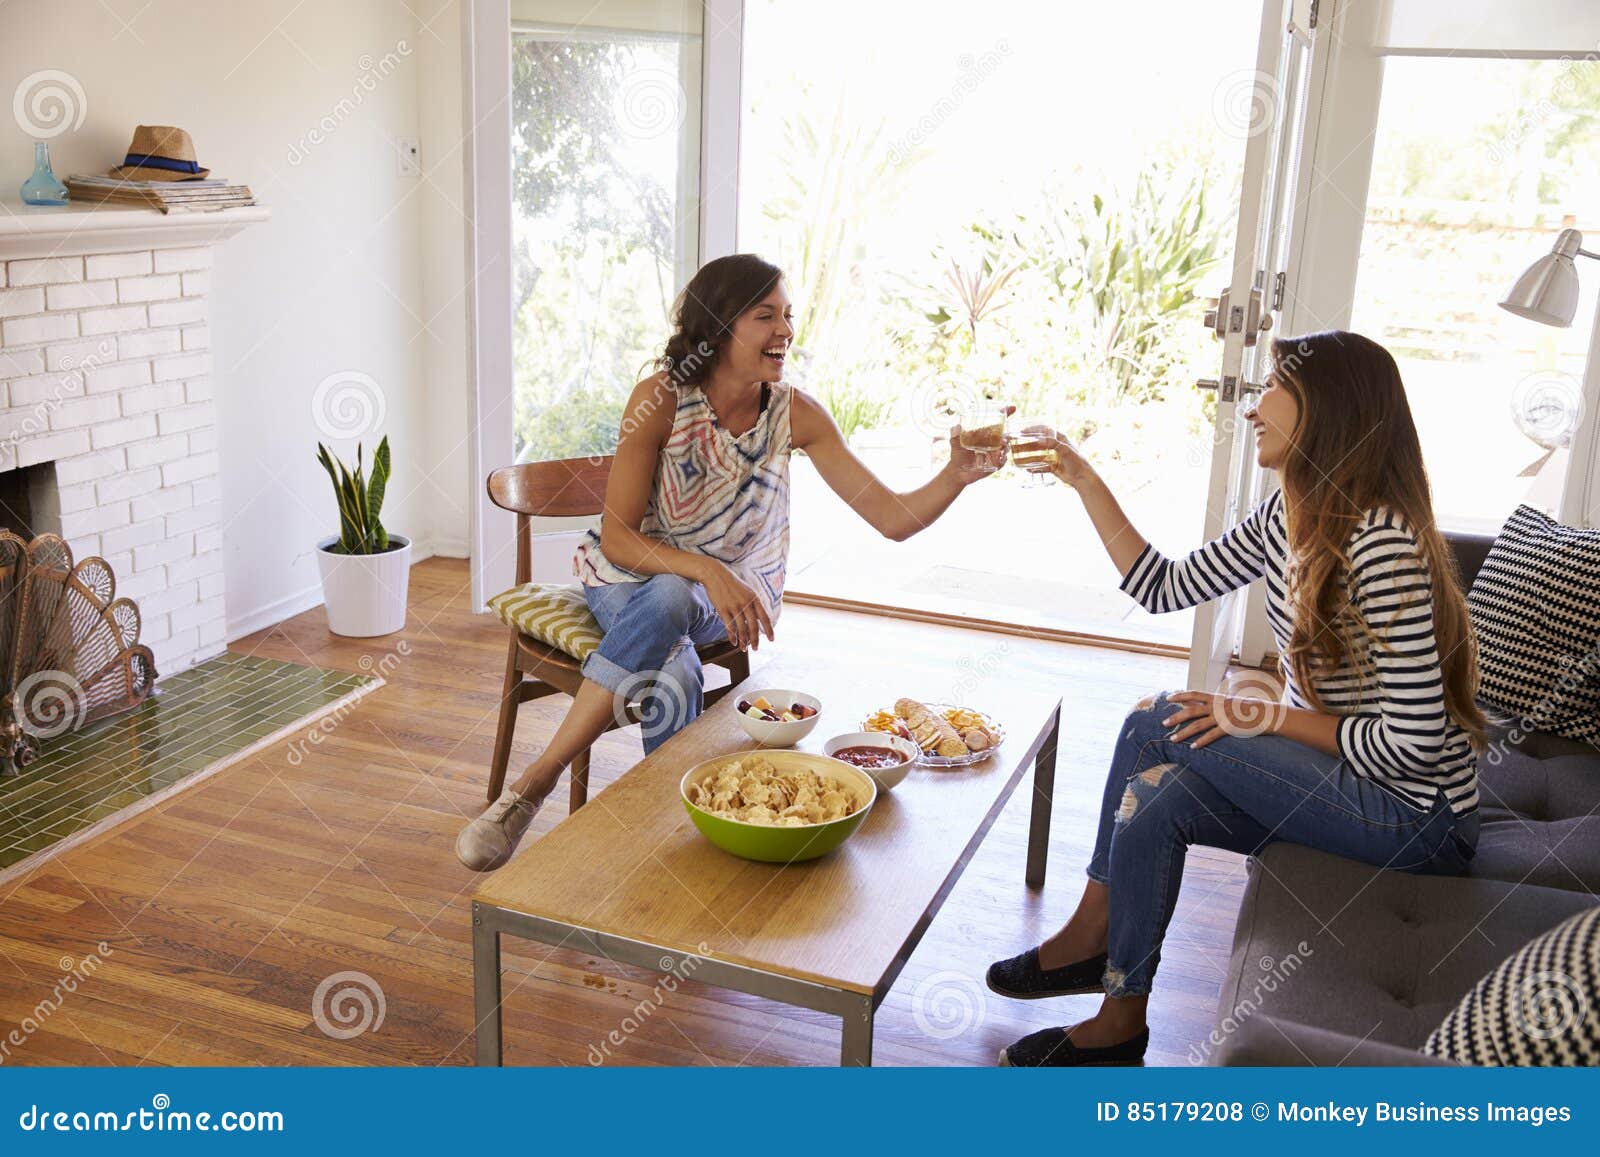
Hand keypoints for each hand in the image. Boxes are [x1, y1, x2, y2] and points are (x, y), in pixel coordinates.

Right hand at [699, 562, 773, 650]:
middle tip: (755, 648)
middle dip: (755, 640)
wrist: (715, 575)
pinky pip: (729, 627)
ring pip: (741, 629)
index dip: (769, 630)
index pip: (765, 617)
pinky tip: (733, 642)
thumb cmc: (732, 584)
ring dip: (743, 641)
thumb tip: (759, 619)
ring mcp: (734, 607)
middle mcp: (746, 603)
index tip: (771, 640)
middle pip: (753, 626)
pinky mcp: (723, 609)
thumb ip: (754, 604)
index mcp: (754, 599)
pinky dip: (732, 636)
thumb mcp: (748, 591)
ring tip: (744, 648)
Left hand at [946, 408, 1013, 484]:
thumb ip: (954, 434)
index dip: (1006, 414)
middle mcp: (993, 442)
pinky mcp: (995, 464)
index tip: (1012, 408)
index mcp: (985, 433)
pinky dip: (1002, 460)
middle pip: (1005, 435)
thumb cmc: (957, 454)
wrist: (958, 471)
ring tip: (1000, 448)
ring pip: (1006, 447)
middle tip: (1003, 439)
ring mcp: (995, 453)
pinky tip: (998, 459)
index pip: (998, 422)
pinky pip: (1002, 461)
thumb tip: (957, 426)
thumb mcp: (954, 442)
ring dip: (1005, 447)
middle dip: (1007, 435)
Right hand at [1016, 424, 1093, 486]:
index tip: (1023, 431)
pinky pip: (1041, 467)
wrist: (1082, 477)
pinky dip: (1034, 468)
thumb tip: (1038, 440)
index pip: (1044, 430)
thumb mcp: (1065, 450)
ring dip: (1029, 455)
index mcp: (1060, 439)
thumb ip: (1052, 443)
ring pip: (1038, 455)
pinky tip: (1027, 469)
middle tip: (1017, 444)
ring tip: (1018, 456)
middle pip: (1039, 443)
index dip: (1033, 429)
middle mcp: (1055, 447)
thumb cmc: (1076, 461)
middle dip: (1028, 443)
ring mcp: (1053, 457)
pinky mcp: (1053, 467)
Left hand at [1161, 691, 1283, 747]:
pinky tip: (1192, 747)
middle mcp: (1217, 707)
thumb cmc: (1246, 708)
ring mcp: (1222, 718)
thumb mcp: (1229, 702)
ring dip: (1184, 733)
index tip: (1168, 698)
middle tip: (1163, 723)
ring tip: (1172, 739)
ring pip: (1198, 726)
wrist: (1266, 714)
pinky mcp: (1229, 729)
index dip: (1180, 695)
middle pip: (1191, 711)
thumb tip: (1200, 704)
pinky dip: (1201, 742)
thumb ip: (1214, 703)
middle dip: (1176, 717)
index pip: (1194, 694)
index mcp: (1216, 698)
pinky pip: (1212, 736)